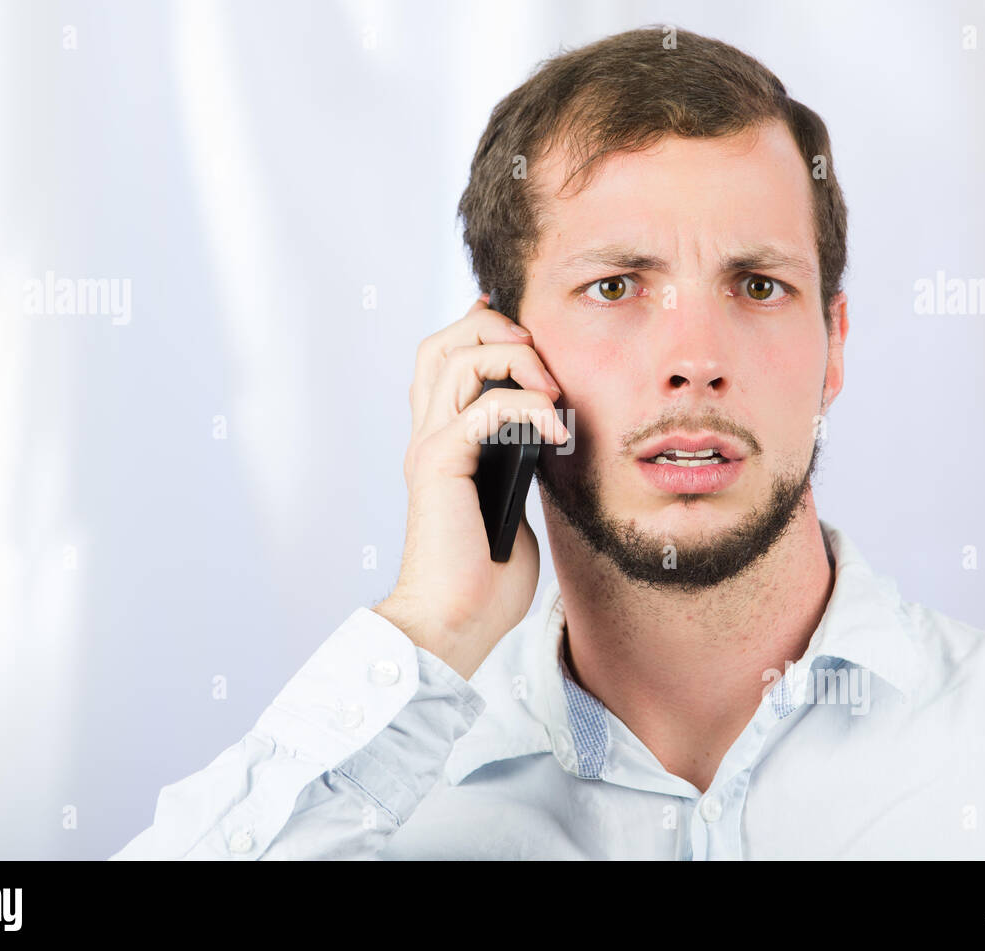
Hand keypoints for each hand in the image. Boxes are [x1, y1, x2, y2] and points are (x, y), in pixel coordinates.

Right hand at [374, 294, 567, 680]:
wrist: (454, 624)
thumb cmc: (485, 582)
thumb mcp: (513, 508)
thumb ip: (520, 469)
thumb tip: (545, 444)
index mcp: (442, 444)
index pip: (445, 362)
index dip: (479, 330)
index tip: (523, 327)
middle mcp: (428, 437)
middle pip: (441, 345)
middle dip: (492, 328)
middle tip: (537, 348)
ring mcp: (430, 447)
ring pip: (458, 360)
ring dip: (515, 359)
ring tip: (552, 391)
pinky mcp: (440, 465)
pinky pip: (484, 408)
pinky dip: (527, 408)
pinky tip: (555, 430)